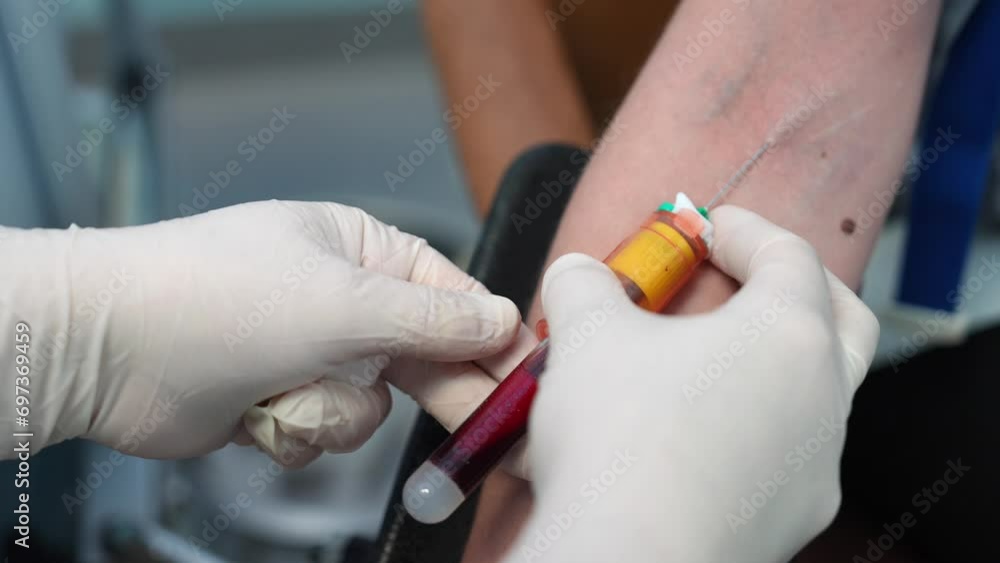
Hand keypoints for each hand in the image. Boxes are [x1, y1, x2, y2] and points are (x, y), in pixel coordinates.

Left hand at [0, 201, 519, 465]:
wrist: (111, 351)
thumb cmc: (220, 297)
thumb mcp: (347, 302)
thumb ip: (434, 319)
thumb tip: (502, 319)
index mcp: (362, 250)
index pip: (451, 294)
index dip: (491, 339)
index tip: (526, 378)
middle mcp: (340, 298)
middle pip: (421, 354)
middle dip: (438, 393)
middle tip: (489, 435)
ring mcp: (308, 351)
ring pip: (371, 404)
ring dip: (332, 411)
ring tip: (287, 393)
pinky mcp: (279, 397)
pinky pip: (326, 430)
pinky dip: (297, 429)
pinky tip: (261, 412)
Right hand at [513, 206, 878, 562]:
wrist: (625, 560)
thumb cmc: (619, 440)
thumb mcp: (585, 335)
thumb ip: (585, 284)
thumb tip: (579, 275)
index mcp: (789, 336)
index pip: (789, 254)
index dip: (743, 229)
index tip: (704, 225)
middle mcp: (822, 401)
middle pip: (841, 320)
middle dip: (797, 286)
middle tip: (747, 275)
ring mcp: (814, 468)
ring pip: (815, 395)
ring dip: (771, 364)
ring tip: (707, 360)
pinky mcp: (790, 521)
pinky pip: (784, 456)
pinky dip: (752, 427)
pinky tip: (695, 435)